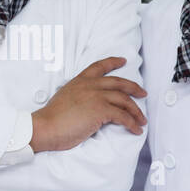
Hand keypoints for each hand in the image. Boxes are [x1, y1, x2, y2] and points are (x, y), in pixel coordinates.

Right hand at [30, 57, 145, 152]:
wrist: (46, 126)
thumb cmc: (52, 119)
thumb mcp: (65, 98)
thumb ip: (79, 96)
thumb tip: (88, 105)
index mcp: (80, 81)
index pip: (99, 66)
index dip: (113, 62)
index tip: (123, 61)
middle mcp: (90, 85)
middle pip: (119, 83)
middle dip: (134, 88)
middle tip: (143, 93)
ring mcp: (97, 96)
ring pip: (125, 100)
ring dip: (136, 111)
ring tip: (142, 120)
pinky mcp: (101, 110)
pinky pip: (123, 116)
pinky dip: (132, 124)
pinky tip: (136, 129)